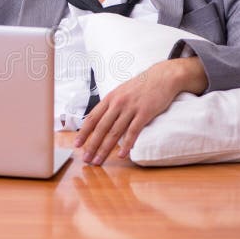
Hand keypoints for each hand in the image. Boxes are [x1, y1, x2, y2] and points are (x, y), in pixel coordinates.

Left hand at [74, 57, 206, 165]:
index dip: (83, 132)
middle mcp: (117, 103)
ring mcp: (130, 108)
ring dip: (105, 149)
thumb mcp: (121, 92)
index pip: (92, 118)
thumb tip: (100, 120)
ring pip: (114, 132)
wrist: (162, 77)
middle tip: (86, 159)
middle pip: (101, 128)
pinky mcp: (145, 113)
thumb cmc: (141, 86)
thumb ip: (111, 105)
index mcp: (110, 98)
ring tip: (99, 161)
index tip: (76, 144)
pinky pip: (133, 131)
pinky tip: (122, 155)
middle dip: (92, 145)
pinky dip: (126, 145)